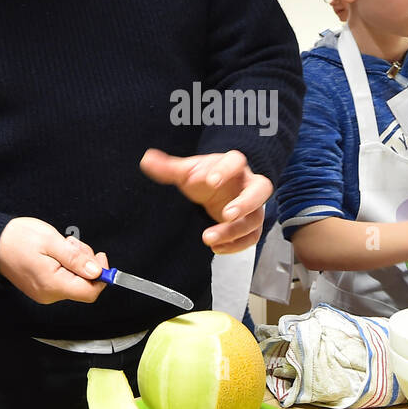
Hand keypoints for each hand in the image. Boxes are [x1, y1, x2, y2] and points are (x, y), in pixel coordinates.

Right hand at [0, 216, 108, 303]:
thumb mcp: (51, 241)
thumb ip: (75, 258)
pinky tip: (57, 251)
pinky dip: (67, 265)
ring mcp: (44, 292)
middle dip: (86, 263)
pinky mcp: (41, 287)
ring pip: (75, 281)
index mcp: (53, 284)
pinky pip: (64, 279)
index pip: (90, 292)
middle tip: (74, 244)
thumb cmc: (18, 238)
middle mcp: (49, 294)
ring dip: (76, 261)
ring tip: (63, 244)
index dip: (101, 276)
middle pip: (84, 286)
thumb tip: (96, 272)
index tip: (100, 256)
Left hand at [140, 148, 270, 252]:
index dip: (226, 170)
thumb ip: (169, 167)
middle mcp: (248, 184)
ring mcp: (253, 206)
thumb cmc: (206, 177)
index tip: (210, 181)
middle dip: (245, 203)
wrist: (217, 189)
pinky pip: (252, 236)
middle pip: (261, 190)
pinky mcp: (251, 224)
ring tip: (209, 238)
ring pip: (255, 218)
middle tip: (226, 214)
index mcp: (233, 165)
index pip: (236, 161)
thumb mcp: (187, 172)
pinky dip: (237, 245)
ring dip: (234, 231)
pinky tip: (217, 248)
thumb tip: (146, 160)